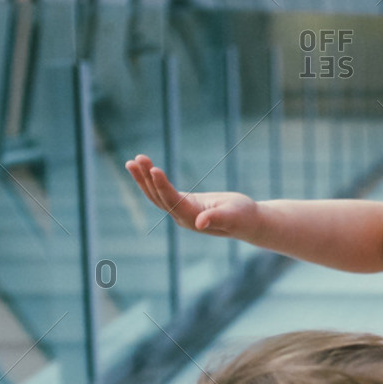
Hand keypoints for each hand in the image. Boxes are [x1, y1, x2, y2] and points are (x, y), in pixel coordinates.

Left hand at [126, 155, 261, 238]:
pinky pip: (162, 192)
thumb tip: (199, 224)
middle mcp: (181, 217)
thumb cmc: (244, 217)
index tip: (154, 169)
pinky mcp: (182, 203)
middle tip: (137, 159)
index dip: (162, 186)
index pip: (172, 201)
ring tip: (134, 160)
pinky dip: (152, 180)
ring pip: (156, 195)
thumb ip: (218, 218)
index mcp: (192, 219)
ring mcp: (180, 211)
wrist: (248, 222)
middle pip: (158, 198)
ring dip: (144, 178)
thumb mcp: (233, 215)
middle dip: (146, 179)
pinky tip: (145, 168)